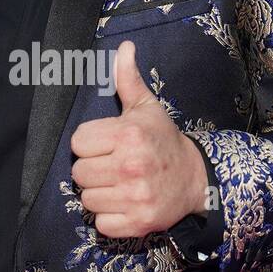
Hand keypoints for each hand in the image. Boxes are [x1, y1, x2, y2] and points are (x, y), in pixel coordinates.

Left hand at [70, 40, 210, 239]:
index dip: (90, 144)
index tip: (108, 144)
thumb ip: (128, 79)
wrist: (195, 179)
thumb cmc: (163, 140)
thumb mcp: (146, 108)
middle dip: (93, 169)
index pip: (78, 143)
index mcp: (129, 135)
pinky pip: (101, 223)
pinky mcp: (138, 223)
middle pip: (79, 173)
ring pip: (87, 200)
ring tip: (119, 184)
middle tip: (113, 166)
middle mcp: (131, 166)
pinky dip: (109, 217)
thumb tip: (124, 48)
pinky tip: (124, 203)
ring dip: (99, 194)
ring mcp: (135, 197)